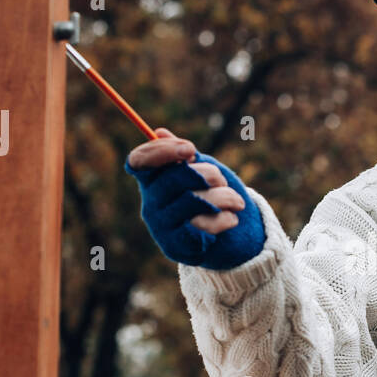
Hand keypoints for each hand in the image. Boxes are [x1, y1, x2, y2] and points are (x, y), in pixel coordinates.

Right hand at [125, 127, 265, 268]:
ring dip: (224, 197)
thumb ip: (182, 156)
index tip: (191, 149)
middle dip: (207, 174)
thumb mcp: (195, 173)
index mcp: (150, 182)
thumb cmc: (202, 198)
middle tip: (221, 179)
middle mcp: (149, 203)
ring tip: (237, 201)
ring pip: (193, 202)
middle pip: (172, 179)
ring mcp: (161, 225)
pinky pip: (202, 226)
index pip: (139, 161)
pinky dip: (224, 219)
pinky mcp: (176, 244)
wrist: (211, 239)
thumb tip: (160, 132)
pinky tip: (232, 218)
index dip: (162, 151)